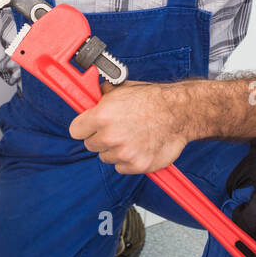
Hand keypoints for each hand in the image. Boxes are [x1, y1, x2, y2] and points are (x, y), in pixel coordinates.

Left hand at [68, 80, 190, 174]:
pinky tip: (139, 147)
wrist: (180, 112)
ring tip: (131, 137)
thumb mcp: (123, 89)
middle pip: (91, 145)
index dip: (84, 128)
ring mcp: (123, 153)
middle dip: (100, 138)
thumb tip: (91, 95)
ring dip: (115, 150)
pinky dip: (128, 160)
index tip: (90, 127)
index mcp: (102, 116)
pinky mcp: (137, 165)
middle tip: (116, 130)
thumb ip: (103, 96)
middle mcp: (110, 136)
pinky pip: (121, 167)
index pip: (76, 131)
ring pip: (106, 157)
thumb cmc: (154, 99)